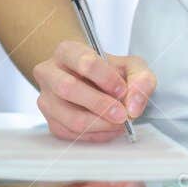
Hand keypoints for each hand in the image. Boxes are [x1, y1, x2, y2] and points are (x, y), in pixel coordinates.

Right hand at [33, 40, 156, 141]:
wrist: (92, 82)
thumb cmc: (109, 71)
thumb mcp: (130, 66)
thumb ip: (140, 79)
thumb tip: (133, 106)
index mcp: (67, 51)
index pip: (84, 61)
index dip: (106, 77)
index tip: (122, 89)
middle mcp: (49, 73)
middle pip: (68, 88)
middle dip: (100, 104)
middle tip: (122, 114)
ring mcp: (46, 99)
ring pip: (69, 117)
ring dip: (99, 124)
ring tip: (118, 123)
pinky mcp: (51, 121)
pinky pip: (71, 134)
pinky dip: (95, 135)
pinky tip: (109, 129)